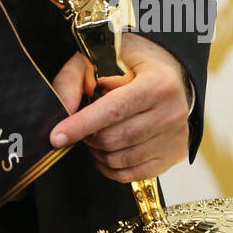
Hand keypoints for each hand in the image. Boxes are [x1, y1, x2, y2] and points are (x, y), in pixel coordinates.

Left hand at [49, 32, 189, 182]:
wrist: (170, 74)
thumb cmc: (131, 64)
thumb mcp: (99, 58)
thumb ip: (73, 78)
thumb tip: (64, 109)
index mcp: (158, 83)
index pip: (114, 110)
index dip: (82, 125)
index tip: (56, 136)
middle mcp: (172, 112)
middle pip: (114, 138)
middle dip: (87, 136)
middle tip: (81, 125)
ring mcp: (176, 136)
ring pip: (121, 159)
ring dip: (98, 152)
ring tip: (95, 134)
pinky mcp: (175, 155)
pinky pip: (133, 175)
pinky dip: (111, 167)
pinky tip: (106, 151)